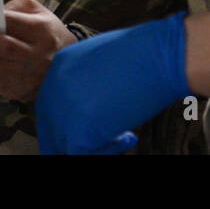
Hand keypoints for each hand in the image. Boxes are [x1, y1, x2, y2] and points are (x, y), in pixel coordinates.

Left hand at [36, 12, 191, 153]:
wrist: (159, 55)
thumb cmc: (144, 53)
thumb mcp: (103, 59)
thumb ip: (86, 82)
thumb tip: (91, 109)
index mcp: (60, 67)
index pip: (50, 105)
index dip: (68, 121)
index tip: (91, 125)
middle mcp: (54, 88)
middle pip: (50, 128)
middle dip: (74, 138)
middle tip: (103, 139)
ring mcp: (64, 111)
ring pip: (65, 145)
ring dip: (94, 145)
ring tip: (123, 134)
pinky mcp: (78, 132)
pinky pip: (84, 155)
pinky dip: (108, 151)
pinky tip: (129, 136)